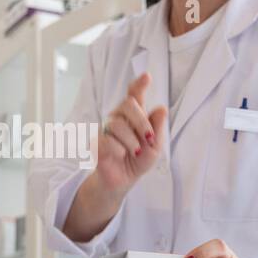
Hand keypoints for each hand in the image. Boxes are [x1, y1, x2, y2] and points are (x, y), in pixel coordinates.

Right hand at [91, 72, 167, 197]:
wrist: (124, 180)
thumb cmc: (139, 160)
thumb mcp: (154, 146)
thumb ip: (157, 128)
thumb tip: (162, 109)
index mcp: (134, 116)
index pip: (134, 95)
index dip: (139, 85)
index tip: (147, 77)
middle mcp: (118, 118)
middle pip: (127, 104)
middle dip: (141, 121)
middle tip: (149, 138)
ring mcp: (106, 129)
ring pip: (118, 124)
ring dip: (131, 141)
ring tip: (135, 152)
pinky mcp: (96, 142)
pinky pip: (107, 140)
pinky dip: (119, 150)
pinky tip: (120, 156)